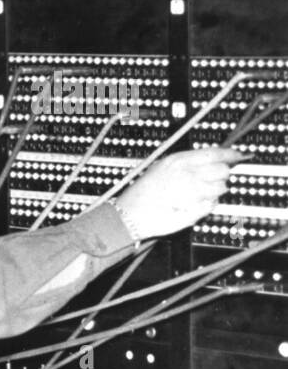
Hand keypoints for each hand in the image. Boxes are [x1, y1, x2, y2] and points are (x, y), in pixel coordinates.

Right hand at [115, 148, 243, 239]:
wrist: (130, 215)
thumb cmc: (142, 193)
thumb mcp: (160, 167)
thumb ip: (186, 162)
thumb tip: (209, 160)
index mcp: (179, 161)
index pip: (215, 153)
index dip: (230, 154)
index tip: (238, 156)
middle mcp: (189, 174)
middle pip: (223, 171)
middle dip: (221, 175)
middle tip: (211, 179)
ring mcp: (194, 192)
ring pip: (221, 188)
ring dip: (215, 191)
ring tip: (197, 195)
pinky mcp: (197, 209)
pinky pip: (213, 204)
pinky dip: (207, 205)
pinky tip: (192, 205)